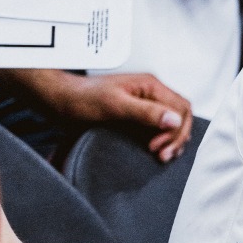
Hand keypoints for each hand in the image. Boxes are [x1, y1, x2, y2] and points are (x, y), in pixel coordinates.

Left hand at [17, 70, 193, 160]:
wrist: (60, 100)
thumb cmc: (82, 99)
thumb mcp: (115, 105)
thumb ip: (146, 112)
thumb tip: (174, 120)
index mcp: (150, 86)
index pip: (181, 108)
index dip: (175, 131)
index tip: (157, 147)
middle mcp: (151, 93)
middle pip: (181, 115)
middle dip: (177, 137)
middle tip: (162, 156)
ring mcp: (145, 103)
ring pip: (173, 121)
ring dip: (172, 139)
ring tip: (162, 155)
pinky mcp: (137, 114)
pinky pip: (159, 125)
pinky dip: (163, 138)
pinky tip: (156, 148)